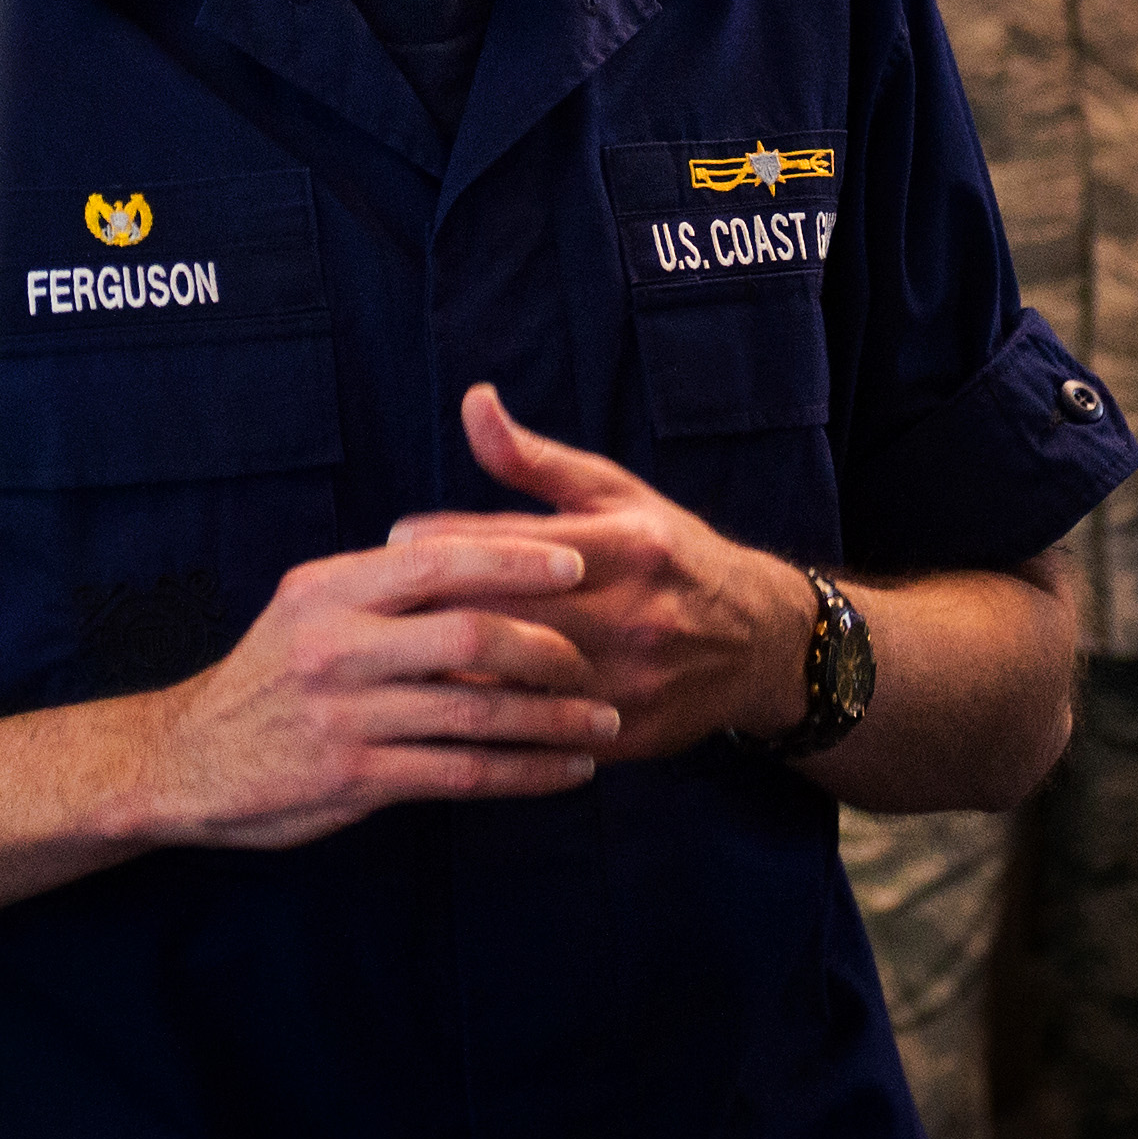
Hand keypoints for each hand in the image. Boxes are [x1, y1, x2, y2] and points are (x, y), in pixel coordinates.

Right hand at [129, 534, 618, 851]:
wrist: (186, 759)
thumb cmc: (270, 674)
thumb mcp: (307, 607)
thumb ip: (383, 585)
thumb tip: (480, 555)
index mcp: (328, 589)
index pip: (435, 558)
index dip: (513, 557)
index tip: (575, 561)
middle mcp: (334, 647)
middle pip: (467, 633)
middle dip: (546, 645)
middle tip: (596, 657)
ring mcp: (344, 716)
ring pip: (475, 711)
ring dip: (552, 718)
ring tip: (604, 719)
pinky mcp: (354, 779)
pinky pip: (461, 773)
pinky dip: (525, 772)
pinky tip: (566, 770)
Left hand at [391, 383, 818, 754]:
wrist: (759, 642)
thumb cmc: (670, 554)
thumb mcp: (615, 494)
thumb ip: (535, 459)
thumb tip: (474, 403)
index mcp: (627, 547)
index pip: (519, 544)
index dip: (449, 542)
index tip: (395, 538)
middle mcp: (632, 614)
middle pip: (511, 616)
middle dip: (439, 610)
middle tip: (378, 604)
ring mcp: (632, 681)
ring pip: (521, 683)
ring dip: (456, 672)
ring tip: (399, 657)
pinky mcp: (630, 735)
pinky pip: (543, 733)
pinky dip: (494, 722)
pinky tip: (448, 706)